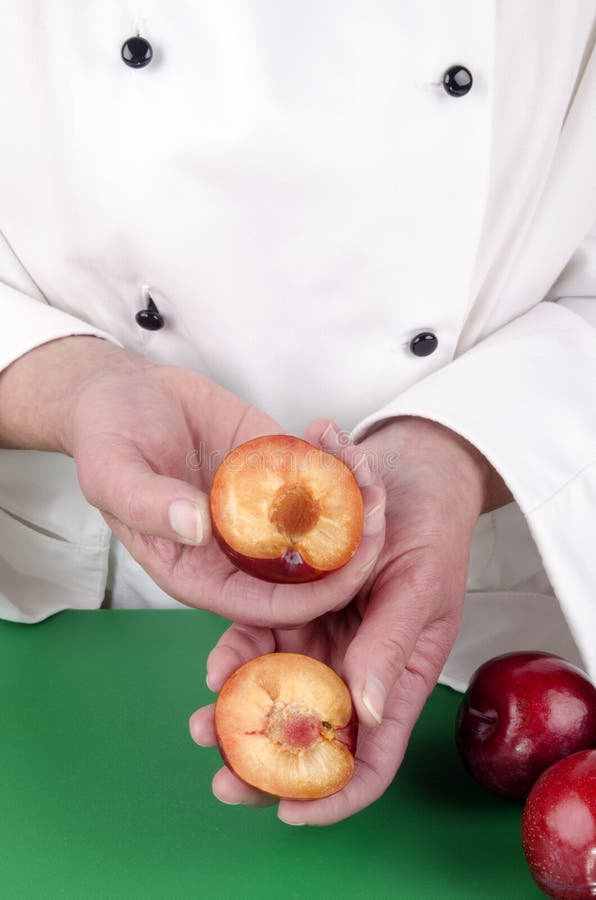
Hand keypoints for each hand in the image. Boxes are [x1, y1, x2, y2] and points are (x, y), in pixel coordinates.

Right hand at [58, 341, 385, 624]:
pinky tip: (345, 443)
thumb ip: (150, 504)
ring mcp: (262, 508)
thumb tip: (199, 526)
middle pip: (308, 572)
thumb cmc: (108, 440)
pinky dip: (337, 464)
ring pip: (322, 524)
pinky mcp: (275, 468)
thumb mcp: (112, 472)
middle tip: (381, 521)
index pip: (267, 605)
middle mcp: (240, 548)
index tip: (350, 574)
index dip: (311, 597)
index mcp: (201, 570)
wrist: (125, 391)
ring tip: (373, 478)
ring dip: (355, 508)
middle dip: (351, 556)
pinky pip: (316, 476)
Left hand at [189, 416, 511, 823]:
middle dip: (264, 760)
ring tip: (202, 721)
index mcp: (396, 678)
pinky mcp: (291, 602)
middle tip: (222, 773)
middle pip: (310, 732)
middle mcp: (353, 665)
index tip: (288, 812)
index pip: (371, 758)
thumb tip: (366, 715)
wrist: (407, 470)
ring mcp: (320, 635)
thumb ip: (391, 648)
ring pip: (274, 689)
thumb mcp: (420, 588)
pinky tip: (216, 664)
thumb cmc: (429, 530)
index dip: (333, 794)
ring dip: (238, 712)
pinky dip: (235, 655)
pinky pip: (257, 636)